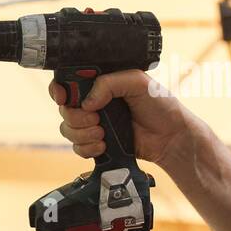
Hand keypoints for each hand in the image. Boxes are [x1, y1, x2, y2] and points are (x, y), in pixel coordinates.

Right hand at [49, 70, 188, 165]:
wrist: (171, 137)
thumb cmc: (160, 104)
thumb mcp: (137, 82)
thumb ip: (109, 84)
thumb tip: (86, 103)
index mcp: (101, 83)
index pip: (68, 82)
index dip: (59, 90)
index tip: (64, 98)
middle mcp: (94, 102)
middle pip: (64, 109)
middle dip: (75, 117)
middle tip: (96, 119)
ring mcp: (94, 124)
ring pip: (68, 129)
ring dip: (81, 134)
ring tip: (102, 134)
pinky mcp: (97, 144)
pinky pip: (77, 148)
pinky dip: (86, 148)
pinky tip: (103, 146)